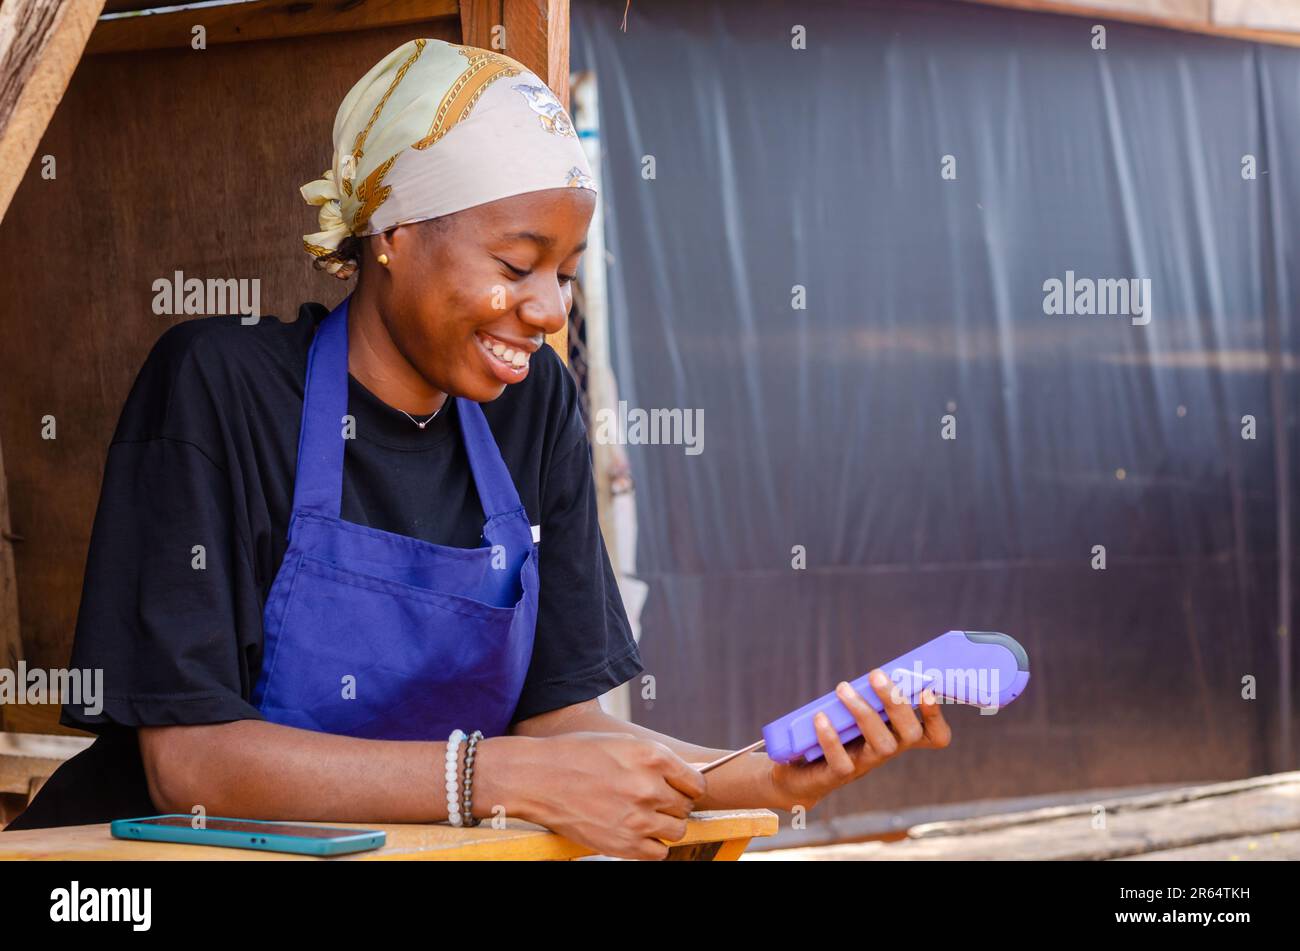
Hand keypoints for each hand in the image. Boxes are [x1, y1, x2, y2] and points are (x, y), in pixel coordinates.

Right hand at [514, 732, 705, 859]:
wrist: (538, 778)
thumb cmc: (578, 755)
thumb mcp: (623, 742)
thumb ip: (658, 759)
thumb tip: (690, 774)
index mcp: (652, 756)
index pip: (696, 782)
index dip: (688, 786)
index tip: (678, 788)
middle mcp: (649, 787)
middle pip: (685, 807)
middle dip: (672, 804)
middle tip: (650, 800)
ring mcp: (637, 819)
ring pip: (677, 831)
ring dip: (664, 825)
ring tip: (642, 816)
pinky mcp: (623, 845)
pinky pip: (659, 853)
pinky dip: (652, 845)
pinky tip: (636, 833)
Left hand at [766, 670, 951, 810]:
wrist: (799, 772)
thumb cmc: (833, 732)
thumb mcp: (852, 711)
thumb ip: (866, 695)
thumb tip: (876, 672)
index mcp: (895, 734)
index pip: (934, 736)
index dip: (936, 717)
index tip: (927, 691)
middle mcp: (887, 751)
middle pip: (910, 734)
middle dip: (896, 702)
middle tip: (876, 674)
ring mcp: (866, 765)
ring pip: (881, 745)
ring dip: (863, 712)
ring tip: (842, 688)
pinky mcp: (839, 775)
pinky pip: (842, 761)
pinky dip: (831, 737)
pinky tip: (820, 717)